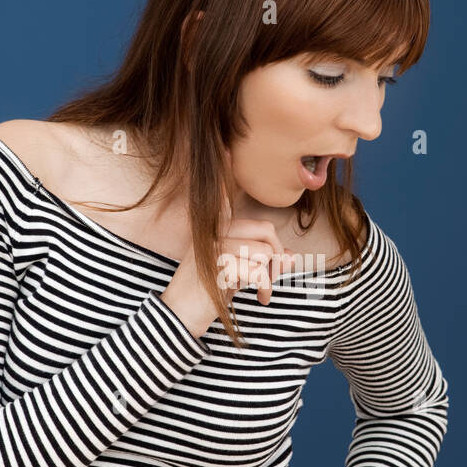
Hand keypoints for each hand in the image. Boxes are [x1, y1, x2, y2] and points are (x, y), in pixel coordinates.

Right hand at [160, 146, 298, 336]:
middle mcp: (212, 234)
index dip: (223, 172)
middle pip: (265, 231)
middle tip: (270, 281)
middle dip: (276, 257)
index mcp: (213, 230)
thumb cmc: (206, 296)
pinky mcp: (217, 266)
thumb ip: (260, 262)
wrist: (177, 318)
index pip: (224, 198)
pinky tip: (258, 298)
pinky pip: (257, 268)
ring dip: (270, 275)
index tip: (226, 148)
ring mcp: (213, 248)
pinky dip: (264, 285)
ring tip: (262, 292)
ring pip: (264, 250)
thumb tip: (289, 256)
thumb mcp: (236, 275)